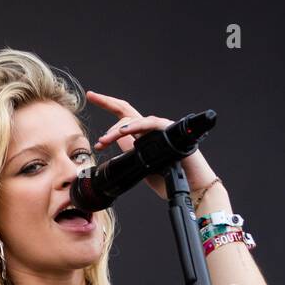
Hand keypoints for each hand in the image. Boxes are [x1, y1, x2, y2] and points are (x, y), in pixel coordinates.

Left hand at [85, 90, 218, 199]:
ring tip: (105, 140)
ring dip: (117, 129)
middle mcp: (152, 129)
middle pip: (127, 110)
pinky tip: (124, 132)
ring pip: (135, 119)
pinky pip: (151, 124)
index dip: (108, 107)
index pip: (124, 118)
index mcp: (143, 136)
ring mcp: (162, 129)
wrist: (193, 189)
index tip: (91, 98)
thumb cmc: (170, 180)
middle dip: (107, 101)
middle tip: (92, 96)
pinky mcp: (171, 132)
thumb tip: (114, 139)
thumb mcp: (141, 167)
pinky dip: (137, 126)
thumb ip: (129, 152)